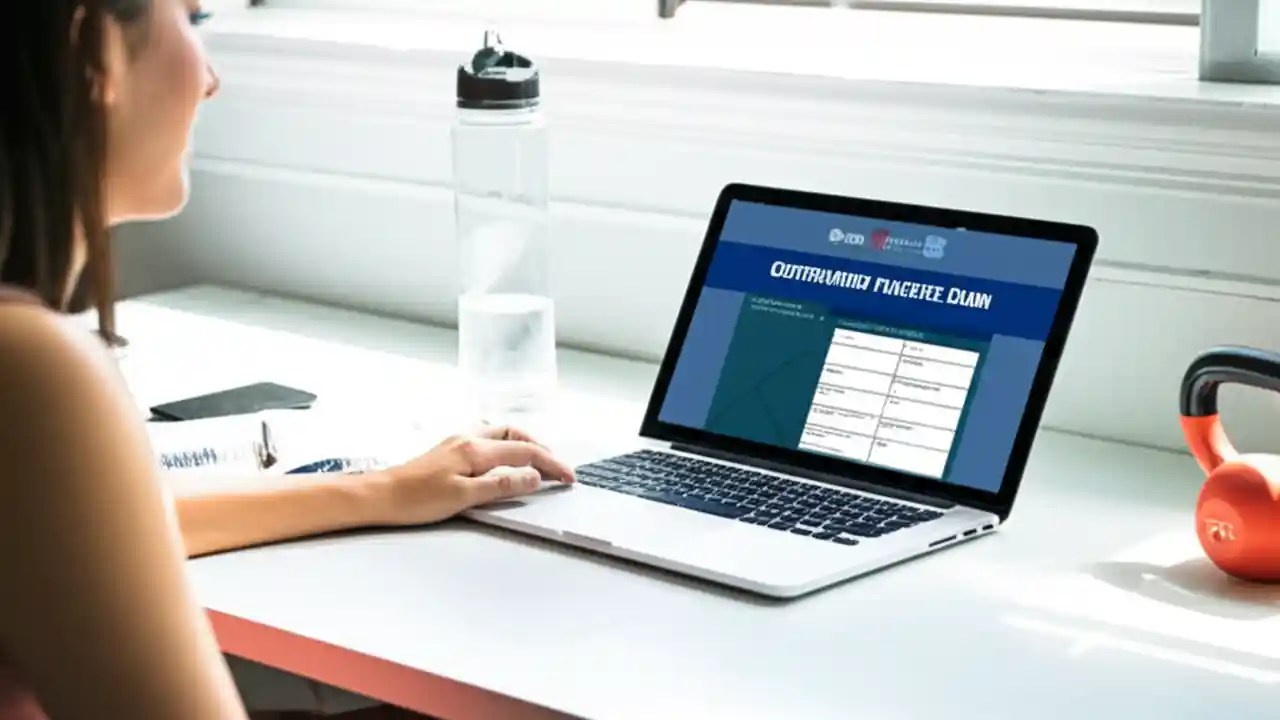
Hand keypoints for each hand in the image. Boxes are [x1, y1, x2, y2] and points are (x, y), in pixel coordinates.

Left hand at [369, 424, 575, 526]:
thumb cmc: (416, 499)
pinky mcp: (449, 451)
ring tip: (538, 460)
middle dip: (542, 449)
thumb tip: (534, 476)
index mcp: (476, 449)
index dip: (551, 464)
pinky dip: (506, 446)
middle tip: (558, 467)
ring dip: (524, 444)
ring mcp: (457, 443)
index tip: (569, 478)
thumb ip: (502, 485)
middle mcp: (469, 439)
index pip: (525, 453)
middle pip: (516, 436)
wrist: (379, 496)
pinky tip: (504, 458)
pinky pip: (488, 440)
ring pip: (501, 435)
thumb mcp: (464, 496)